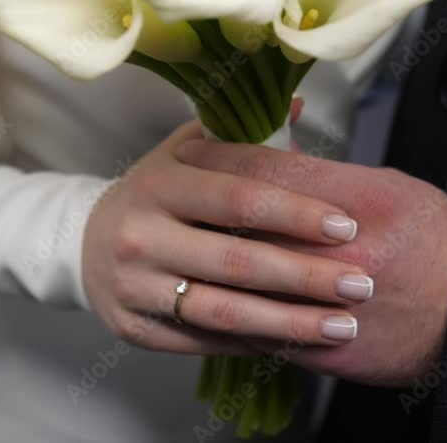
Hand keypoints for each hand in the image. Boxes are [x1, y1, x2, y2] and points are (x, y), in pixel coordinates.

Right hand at [83, 122, 375, 355]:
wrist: (84, 243)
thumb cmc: (154, 194)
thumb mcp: (183, 153)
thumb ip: (240, 136)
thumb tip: (297, 103)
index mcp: (160, 184)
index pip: (239, 199)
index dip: (296, 213)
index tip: (347, 227)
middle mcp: (141, 235)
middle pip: (237, 261)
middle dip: (307, 276)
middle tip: (361, 284)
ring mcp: (135, 286)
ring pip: (224, 312)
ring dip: (291, 323)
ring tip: (344, 327)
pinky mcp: (135, 329)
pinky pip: (206, 341)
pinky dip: (255, 343)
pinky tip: (297, 343)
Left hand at [175, 139, 446, 386]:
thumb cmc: (436, 241)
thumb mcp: (389, 187)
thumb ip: (326, 176)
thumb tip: (275, 155)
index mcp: (353, 204)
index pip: (264, 173)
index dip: (219, 156)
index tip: (191, 149)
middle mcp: (334, 255)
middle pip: (243, 225)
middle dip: (198, 207)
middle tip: (167, 193)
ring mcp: (325, 305)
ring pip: (241, 281)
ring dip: (202, 261)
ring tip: (176, 245)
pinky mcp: (320, 348)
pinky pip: (257, 329)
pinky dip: (228, 311)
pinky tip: (205, 296)